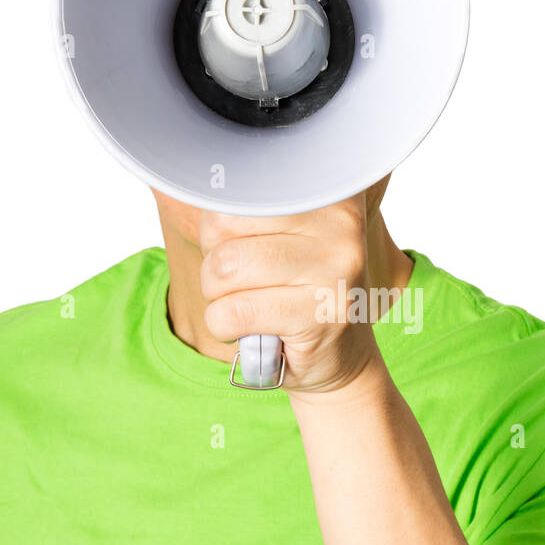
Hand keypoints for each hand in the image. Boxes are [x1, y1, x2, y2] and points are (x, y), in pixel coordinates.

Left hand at [198, 194, 383, 394]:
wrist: (343, 357)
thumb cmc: (299, 291)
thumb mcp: (285, 236)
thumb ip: (251, 208)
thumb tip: (200, 190)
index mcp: (327, 191)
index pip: (235, 187)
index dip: (219, 224)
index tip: (245, 246)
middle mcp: (340, 222)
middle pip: (221, 224)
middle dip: (214, 261)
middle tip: (247, 283)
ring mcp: (335, 268)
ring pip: (224, 267)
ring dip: (217, 297)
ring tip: (248, 305)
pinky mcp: (322, 315)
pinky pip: (233, 312)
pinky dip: (223, 327)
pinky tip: (250, 331)